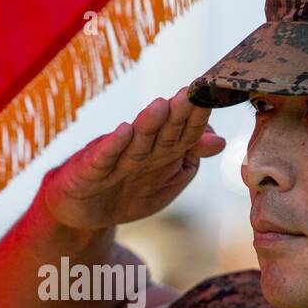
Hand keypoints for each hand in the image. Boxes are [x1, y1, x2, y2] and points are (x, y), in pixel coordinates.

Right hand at [42, 86, 225, 230]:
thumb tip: (220, 141)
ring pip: (136, 142)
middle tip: (189, 95)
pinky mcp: (90, 171)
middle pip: (162, 132)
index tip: (211, 99)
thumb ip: (190, 157)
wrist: (87, 212)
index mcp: (163, 151)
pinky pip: (104, 158)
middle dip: (176, 115)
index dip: (197, 118)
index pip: (185, 132)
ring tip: (160, 106)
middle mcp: (141, 150)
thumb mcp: (167, 179)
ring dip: (148, 125)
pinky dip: (113, 146)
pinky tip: (123, 131)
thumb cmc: (131, 190)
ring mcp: (115, 160)